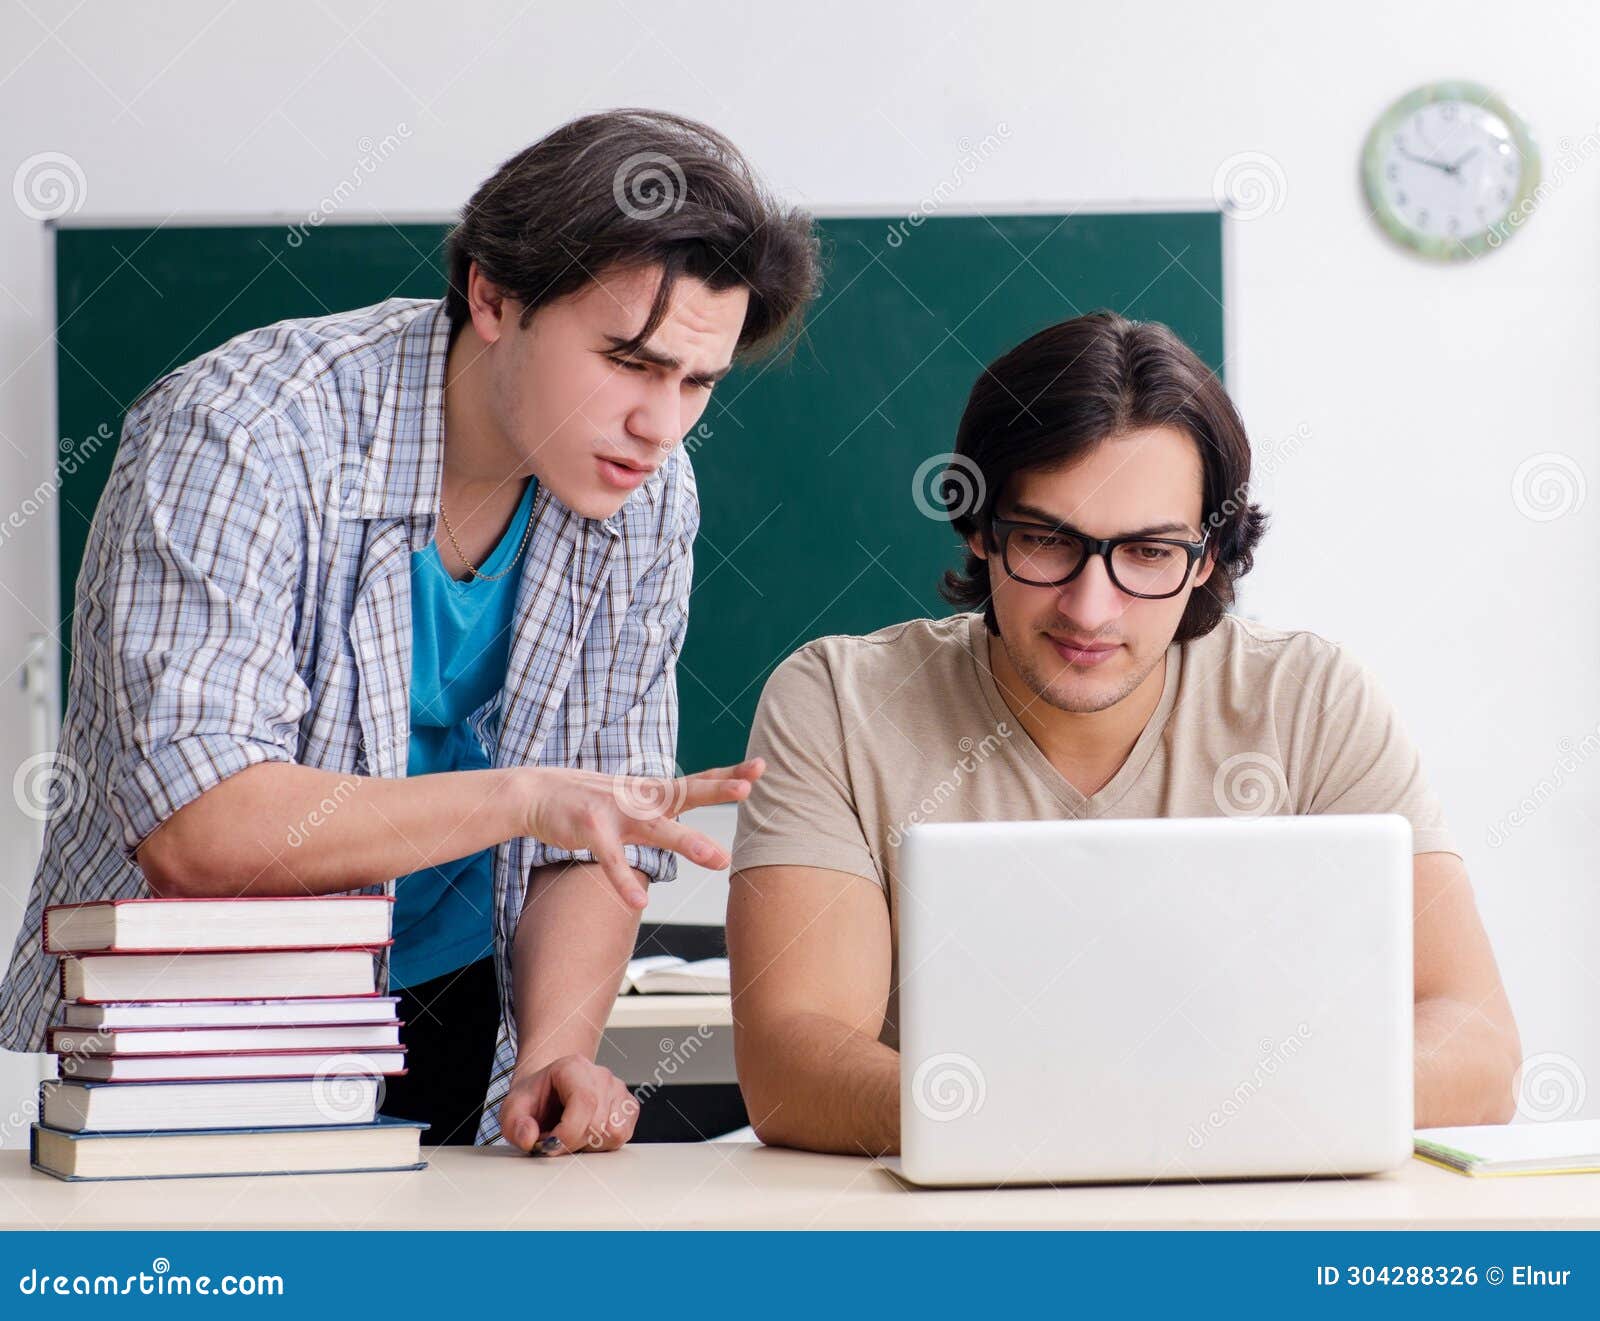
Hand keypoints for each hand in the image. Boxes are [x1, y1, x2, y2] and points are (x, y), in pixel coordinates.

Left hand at [499, 1054, 638, 1154]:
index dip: (568, 1133)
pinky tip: (586, 1135)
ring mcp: (618, 1090)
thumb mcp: (513, 1108)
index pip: (584, 1102)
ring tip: (571, 1134)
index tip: (549, 1145)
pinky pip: (623, 1135)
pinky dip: (603, 1144)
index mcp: (574, 1067)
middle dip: (573, 1143)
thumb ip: (515, 1125)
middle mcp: (601, 1075)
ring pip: (613, 1132)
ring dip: (588, 1144)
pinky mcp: (629, 1107)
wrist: (550, 1090)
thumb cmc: (536, 1097)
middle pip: (598, 1123)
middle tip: (554, 1139)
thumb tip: (529, 1138)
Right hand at [521, 758, 764, 907]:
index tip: (760, 767)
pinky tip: (639, 902)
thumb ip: (661, 809)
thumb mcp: (632, 801)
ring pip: (656, 827)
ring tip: (718, 860)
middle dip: (716, 789)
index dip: (727, 774)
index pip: (697, 781)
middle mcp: (640, 797)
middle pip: (685, 792)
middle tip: (747, 788)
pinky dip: (624, 881)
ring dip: (687, 842)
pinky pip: (610, 860)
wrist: (537, 793)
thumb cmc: (591, 802)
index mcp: (653, 792)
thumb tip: (691, 824)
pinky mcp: (591, 830)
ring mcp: (616, 811)